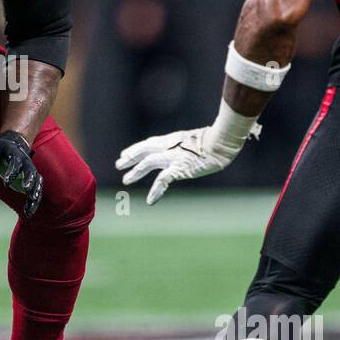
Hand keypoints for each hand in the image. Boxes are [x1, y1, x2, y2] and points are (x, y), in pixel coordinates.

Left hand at [0, 131, 42, 216]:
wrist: (14, 145)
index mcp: (15, 154)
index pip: (15, 163)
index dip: (12, 172)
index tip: (6, 182)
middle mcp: (26, 163)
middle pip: (31, 171)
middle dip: (29, 180)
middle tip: (26, 189)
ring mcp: (30, 173)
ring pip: (37, 183)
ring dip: (35, 194)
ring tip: (30, 207)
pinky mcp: (31, 182)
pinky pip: (34, 193)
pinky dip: (32, 203)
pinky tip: (28, 214)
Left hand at [116, 119, 257, 204]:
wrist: (221, 143)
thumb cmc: (214, 139)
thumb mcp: (195, 139)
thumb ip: (186, 144)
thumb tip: (187, 147)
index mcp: (172, 139)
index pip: (149, 143)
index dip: (137, 148)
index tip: (125, 153)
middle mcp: (169, 147)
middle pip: (144, 151)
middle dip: (130, 157)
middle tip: (119, 164)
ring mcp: (172, 157)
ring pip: (147, 163)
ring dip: (136, 172)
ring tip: (125, 180)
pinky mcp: (179, 168)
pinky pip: (163, 180)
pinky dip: (155, 191)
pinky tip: (150, 200)